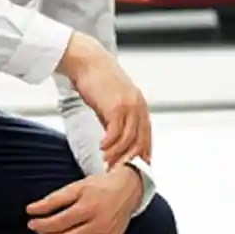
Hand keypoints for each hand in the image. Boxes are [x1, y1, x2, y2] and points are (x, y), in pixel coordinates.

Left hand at [25, 166, 142, 233]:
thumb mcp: (76, 187)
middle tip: (39, 229)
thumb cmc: (99, 187)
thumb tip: (30, 210)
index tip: (31, 221)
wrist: (127, 190)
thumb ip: (53, 199)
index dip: (41, 224)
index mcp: (89, 208)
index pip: (58, 223)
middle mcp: (98, 225)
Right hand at [58, 32, 152, 165]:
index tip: (136, 169)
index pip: (146, 136)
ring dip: (118, 154)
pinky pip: (116, 132)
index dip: (142, 154)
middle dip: (131, 159)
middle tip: (120, 172)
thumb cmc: (97, 81)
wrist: (88, 61)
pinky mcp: (116, 106)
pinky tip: (101, 148)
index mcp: (140, 106)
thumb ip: (116, 121)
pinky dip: (109, 144)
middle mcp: (138, 107)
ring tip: (108, 163)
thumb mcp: (112, 103)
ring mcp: (129, 106)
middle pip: (141, 141)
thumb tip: (115, 141)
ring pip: (129, 139)